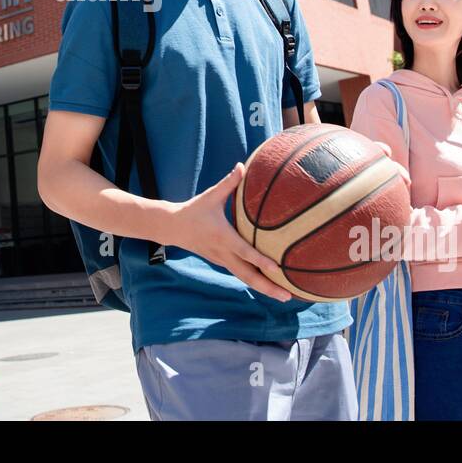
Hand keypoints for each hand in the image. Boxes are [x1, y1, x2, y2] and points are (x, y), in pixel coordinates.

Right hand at [163, 161, 293, 301]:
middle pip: (248, 275)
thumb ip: (229, 182)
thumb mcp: (210, 196)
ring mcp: (222, 260)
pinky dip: (255, 282)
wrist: (173, 228)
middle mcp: (223, 253)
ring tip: (285, 297)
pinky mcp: (222, 262)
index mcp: (223, 236)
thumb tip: (242, 165)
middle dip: (268, 286)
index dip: (260, 260)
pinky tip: (270, 286)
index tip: (277, 268)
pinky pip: (241, 275)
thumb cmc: (194, 209)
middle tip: (288, 296)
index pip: (245, 251)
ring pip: (246, 278)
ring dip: (264, 288)